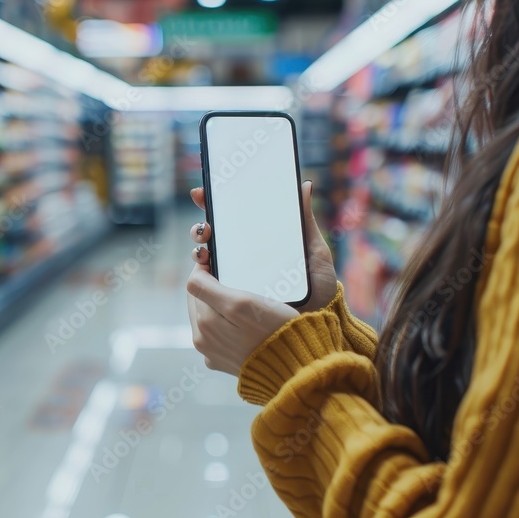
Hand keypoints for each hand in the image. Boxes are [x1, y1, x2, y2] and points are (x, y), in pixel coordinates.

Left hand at [187, 264, 299, 375]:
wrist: (294, 368)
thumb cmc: (273, 331)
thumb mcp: (240, 303)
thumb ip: (208, 289)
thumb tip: (193, 277)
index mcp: (203, 324)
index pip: (195, 285)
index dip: (207, 270)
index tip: (219, 260)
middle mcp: (203, 341)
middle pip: (200, 302)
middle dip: (213, 289)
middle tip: (235, 280)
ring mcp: (213, 353)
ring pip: (209, 318)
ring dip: (220, 306)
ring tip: (242, 301)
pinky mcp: (225, 362)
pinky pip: (220, 334)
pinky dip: (228, 324)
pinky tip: (244, 322)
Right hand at [188, 181, 337, 312]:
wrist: (319, 332)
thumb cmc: (320, 291)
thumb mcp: (315, 254)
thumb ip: (306, 222)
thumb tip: (305, 185)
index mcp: (261, 245)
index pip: (232, 221)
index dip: (214, 205)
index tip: (203, 194)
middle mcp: (243, 263)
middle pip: (213, 240)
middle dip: (201, 228)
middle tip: (205, 228)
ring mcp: (235, 284)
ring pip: (206, 264)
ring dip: (198, 252)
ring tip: (203, 248)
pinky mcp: (230, 307)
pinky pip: (209, 292)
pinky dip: (200, 280)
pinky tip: (201, 273)